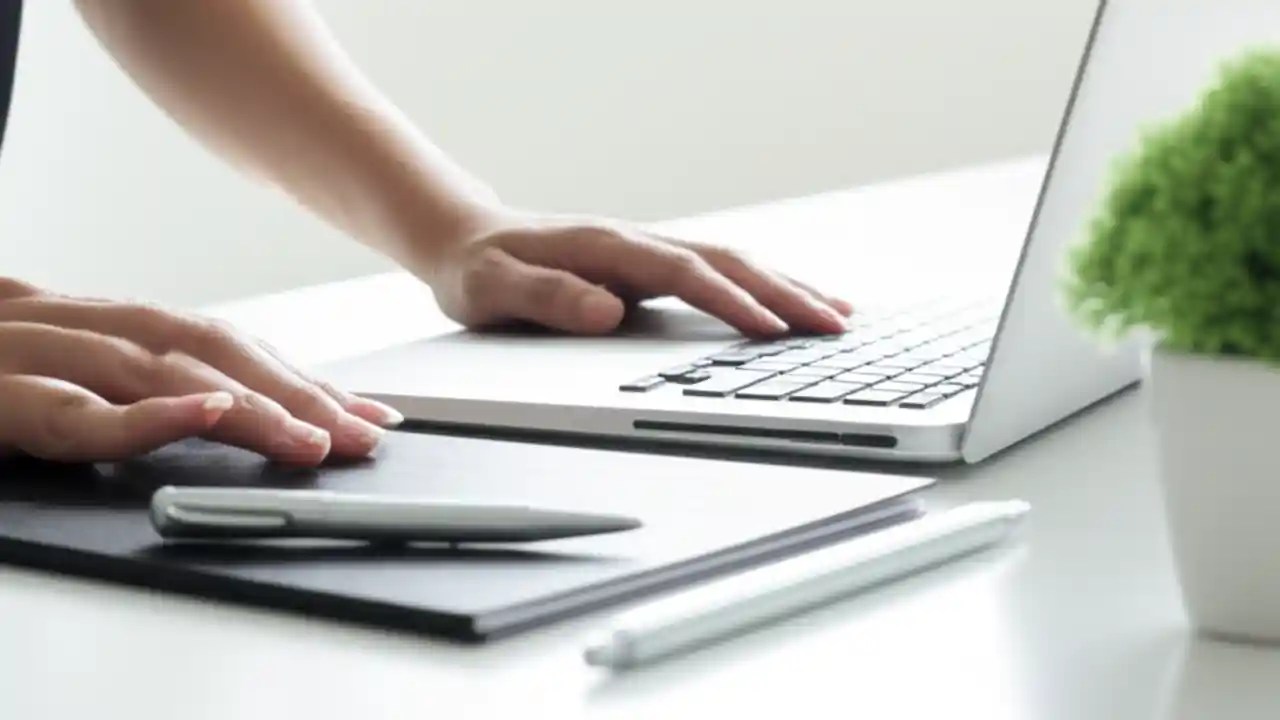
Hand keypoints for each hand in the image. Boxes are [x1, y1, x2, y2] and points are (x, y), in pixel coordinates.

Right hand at [0, 279, 402, 464]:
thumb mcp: (71, 376)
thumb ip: (143, 389)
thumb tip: (238, 413)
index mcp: (109, 324)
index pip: (227, 344)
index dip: (304, 375)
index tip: (373, 411)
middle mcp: (83, 324)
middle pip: (211, 347)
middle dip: (298, 391)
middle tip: (365, 434)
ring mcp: (36, 351)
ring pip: (161, 370)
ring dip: (248, 404)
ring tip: (314, 437)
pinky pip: (76, 407)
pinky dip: (144, 413)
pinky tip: (204, 415)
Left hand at [417, 210, 853, 336]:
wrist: (467, 238)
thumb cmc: (478, 270)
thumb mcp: (492, 289)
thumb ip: (546, 297)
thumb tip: (609, 310)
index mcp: (605, 247)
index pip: (682, 272)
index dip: (729, 301)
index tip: (771, 330)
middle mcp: (637, 243)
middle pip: (727, 262)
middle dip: (785, 293)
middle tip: (836, 327)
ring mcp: (649, 253)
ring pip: (734, 263)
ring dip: (788, 287)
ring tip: (842, 317)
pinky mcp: (652, 268)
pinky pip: (721, 275)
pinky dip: (765, 288)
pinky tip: (793, 306)